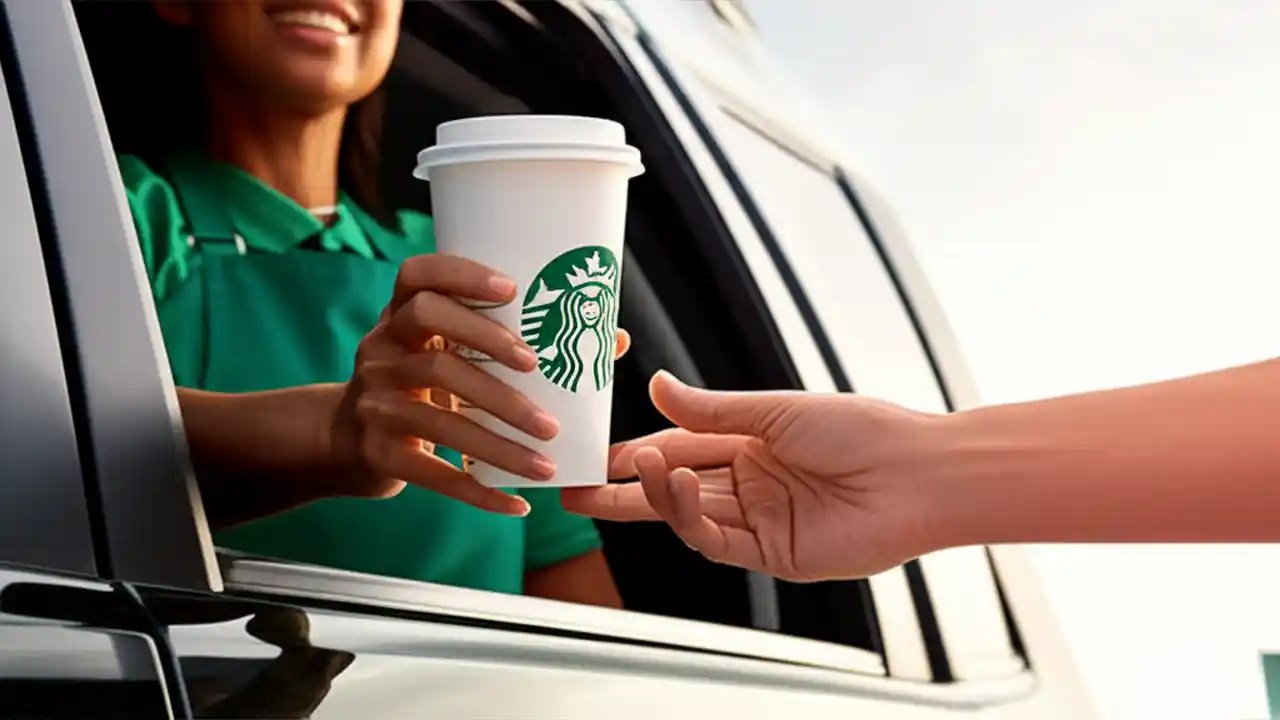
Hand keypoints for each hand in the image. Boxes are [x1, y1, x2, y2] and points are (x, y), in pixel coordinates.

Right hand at [327, 254, 629, 515]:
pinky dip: (479, 491)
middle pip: (435, 346)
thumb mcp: (447, 353)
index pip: (418, 277)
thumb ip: (515, 341)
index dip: (462, 277)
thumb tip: (613, 337)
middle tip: (540, 375)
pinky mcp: (378, 452)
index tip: (512, 290)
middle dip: (492, 359)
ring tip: (548, 458)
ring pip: (441, 417)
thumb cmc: (423, 386)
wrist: (346, 441)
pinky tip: (518, 503)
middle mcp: (381, 351)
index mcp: (400, 315)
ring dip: (501, 440)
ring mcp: (375, 403)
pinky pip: (434, 474)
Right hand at [562, 372, 943, 579]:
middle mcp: (751, 484)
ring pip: (688, 514)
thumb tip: (657, 385)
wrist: (918, 475)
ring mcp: (760, 521)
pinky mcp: (773, 554)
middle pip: (674, 488)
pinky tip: (671, 489)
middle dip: (623, 489)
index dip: (639, 450)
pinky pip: (715, 540)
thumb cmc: (862, 431)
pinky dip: (687, 518)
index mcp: (753, 445)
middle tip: (575, 488)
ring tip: (624, 471)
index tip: (597, 450)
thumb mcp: (775, 410)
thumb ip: (711, 410)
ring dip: (652, 495)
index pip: (681, 449)